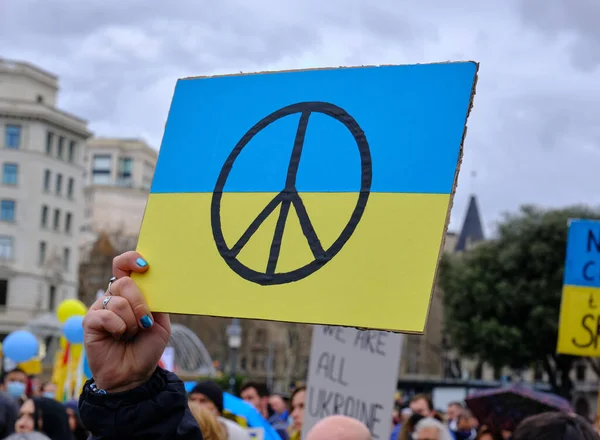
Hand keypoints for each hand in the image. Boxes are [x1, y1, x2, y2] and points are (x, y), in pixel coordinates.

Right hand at [83, 251, 170, 392]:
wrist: (134, 374)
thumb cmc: (146, 347)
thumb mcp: (160, 322)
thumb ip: (156, 302)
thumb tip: (154, 282)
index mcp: (130, 292)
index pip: (124, 265)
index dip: (131, 259)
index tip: (145, 265)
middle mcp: (113, 296)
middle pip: (124, 281)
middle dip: (140, 302)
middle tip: (146, 321)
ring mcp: (100, 308)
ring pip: (118, 301)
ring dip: (132, 321)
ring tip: (132, 334)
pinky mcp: (90, 322)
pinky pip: (105, 316)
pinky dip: (119, 327)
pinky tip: (120, 337)